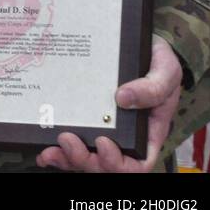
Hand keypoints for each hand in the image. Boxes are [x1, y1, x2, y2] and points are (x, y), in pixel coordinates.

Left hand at [35, 36, 181, 171]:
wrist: (138, 46)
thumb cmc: (157, 61)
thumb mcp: (165, 70)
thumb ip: (153, 87)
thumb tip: (124, 98)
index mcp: (146, 131)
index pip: (137, 163)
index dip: (119, 162)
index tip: (103, 143)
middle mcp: (123, 135)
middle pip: (105, 164)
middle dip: (84, 159)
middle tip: (67, 140)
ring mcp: (102, 128)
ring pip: (85, 157)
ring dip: (67, 158)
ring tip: (51, 150)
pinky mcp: (84, 119)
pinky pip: (72, 141)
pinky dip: (57, 149)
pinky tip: (45, 145)